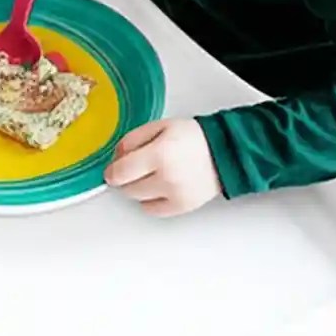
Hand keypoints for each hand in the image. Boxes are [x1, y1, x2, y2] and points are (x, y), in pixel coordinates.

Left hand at [104, 119, 222, 217]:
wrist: (223, 151)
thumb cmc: (193, 137)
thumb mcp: (159, 126)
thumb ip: (132, 140)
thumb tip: (116, 158)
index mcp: (159, 153)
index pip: (120, 173)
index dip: (111, 173)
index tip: (111, 171)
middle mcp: (166, 177)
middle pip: (127, 188)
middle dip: (126, 179)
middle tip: (134, 169)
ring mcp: (175, 195)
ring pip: (138, 200)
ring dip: (138, 189)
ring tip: (151, 175)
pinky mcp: (182, 206)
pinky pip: (152, 210)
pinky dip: (150, 200)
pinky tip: (158, 187)